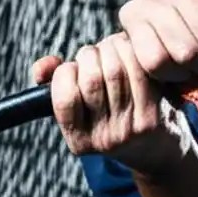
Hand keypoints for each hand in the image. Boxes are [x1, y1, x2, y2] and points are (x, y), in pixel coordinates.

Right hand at [32, 33, 192, 176]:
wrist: (156, 150)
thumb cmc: (110, 117)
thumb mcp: (79, 111)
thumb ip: (55, 84)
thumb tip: (42, 68)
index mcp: (78, 141)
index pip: (63, 97)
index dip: (65, 72)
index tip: (73, 67)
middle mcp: (102, 139)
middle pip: (91, 79)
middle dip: (90, 54)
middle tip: (96, 51)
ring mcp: (129, 129)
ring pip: (115, 71)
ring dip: (112, 48)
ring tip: (113, 46)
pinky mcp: (151, 116)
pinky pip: (139, 73)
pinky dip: (133, 54)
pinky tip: (132, 50)